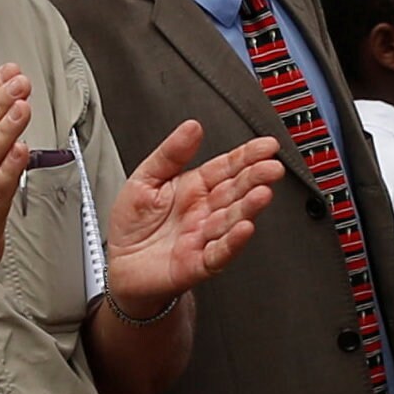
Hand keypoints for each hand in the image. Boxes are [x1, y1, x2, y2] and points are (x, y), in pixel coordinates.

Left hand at [104, 124, 283, 310]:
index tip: (266, 146)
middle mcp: (205, 212)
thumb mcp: (145, 178)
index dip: (247, 156)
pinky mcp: (198, 263)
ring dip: (249, 208)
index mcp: (195, 188)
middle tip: (272, 167)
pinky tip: (245, 228)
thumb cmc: (134, 225)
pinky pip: (219, 252)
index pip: (226, 168)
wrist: (121, 266)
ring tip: (262, 194)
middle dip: (255, 179)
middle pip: (235, 191)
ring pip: (231, 220)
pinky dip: (233, 242)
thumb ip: (170, 153)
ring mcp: (204, 237)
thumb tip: (191, 127)